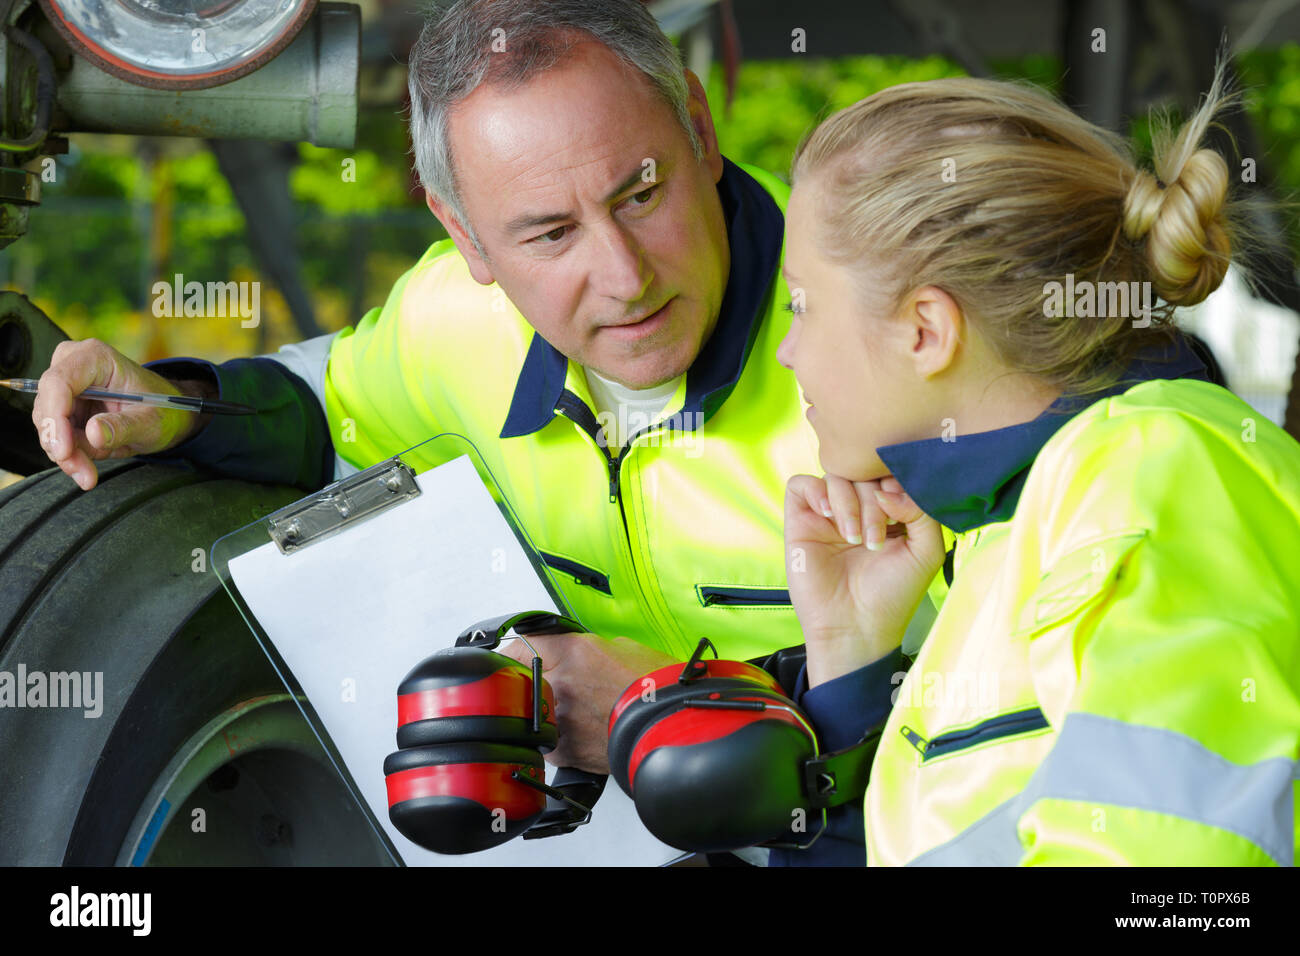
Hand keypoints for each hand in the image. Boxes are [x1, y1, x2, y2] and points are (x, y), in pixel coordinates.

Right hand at [31, 339, 210, 490]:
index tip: (63, 451)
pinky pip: (55, 436)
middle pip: (48, 407)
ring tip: (89, 474)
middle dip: (62, 445)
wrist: (164, 414)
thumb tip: (93, 433)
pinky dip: (69, 455)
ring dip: (66, 455)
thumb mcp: (151, 421)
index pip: (59, 383)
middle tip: (83, 473)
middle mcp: (72, 365)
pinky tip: (86, 469)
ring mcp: (64, 387)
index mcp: (95, 357)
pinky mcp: (62, 408)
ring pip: (48, 426)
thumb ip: (124, 426)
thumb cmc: (162, 409)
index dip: (55, 418)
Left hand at [501, 632, 676, 773]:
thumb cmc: (660, 689)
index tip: (514, 656)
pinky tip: (578, 735)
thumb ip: (592, 650)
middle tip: (547, 685)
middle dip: (532, 681)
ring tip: (572, 713)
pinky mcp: (566, 750)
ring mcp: (561, 718)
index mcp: (575, 652)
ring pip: (533, 712)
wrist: (673, 726)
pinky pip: (547, 743)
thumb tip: (579, 655)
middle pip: (523, 679)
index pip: (523, 645)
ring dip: (544, 712)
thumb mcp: (625, 648)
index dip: (516, 651)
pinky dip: (557, 740)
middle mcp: (562, 683)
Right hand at [785, 474, 945, 686]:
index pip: (889, 472)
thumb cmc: (893, 593)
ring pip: (835, 475)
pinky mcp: (800, 521)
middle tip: (877, 538)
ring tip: (854, 539)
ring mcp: (828, 513)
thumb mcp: (926, 550)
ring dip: (849, 503)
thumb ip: (920, 509)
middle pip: (862, 472)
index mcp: (889, 510)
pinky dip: (817, 492)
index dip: (895, 482)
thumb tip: (885, 489)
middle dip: (873, 501)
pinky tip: (829, 517)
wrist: (856, 627)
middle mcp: (859, 507)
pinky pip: (801, 485)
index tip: (900, 512)